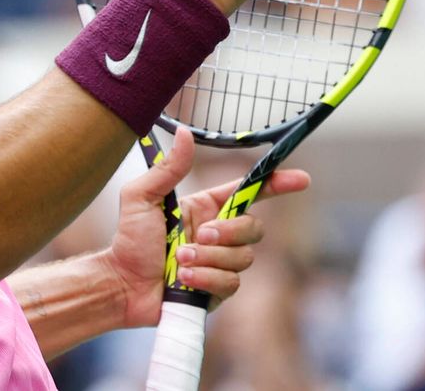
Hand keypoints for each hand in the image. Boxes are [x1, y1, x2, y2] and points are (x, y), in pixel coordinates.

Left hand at [97, 128, 310, 327]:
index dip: (276, 184)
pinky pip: (231, 282)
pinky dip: (206, 278)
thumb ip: (167, 169)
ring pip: (243, 257)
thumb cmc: (129, 240)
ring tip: (179, 261)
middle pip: (253, 227)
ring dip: (209, 258)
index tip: (301, 179)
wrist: (122, 284)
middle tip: (198, 236)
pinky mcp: (218, 290)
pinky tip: (184, 279)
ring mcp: (220, 263)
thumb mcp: (141, 197)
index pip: (248, 193)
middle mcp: (218, 234)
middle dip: (228, 232)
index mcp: (205, 208)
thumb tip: (187, 133)